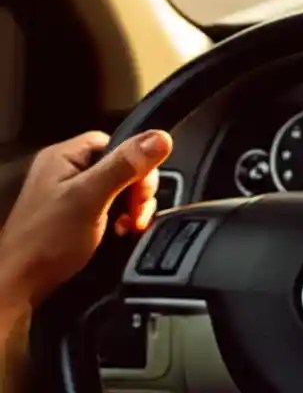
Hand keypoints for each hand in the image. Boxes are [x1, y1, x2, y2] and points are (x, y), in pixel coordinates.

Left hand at [0, 130, 171, 308]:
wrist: (21, 285)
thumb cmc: (46, 241)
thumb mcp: (90, 197)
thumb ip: (125, 166)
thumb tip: (160, 138)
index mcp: (64, 156)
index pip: (115, 142)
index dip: (135, 162)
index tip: (142, 189)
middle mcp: (66, 171)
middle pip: (121, 166)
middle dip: (137, 190)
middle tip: (136, 212)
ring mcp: (70, 195)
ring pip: (119, 189)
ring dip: (133, 207)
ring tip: (129, 225)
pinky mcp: (76, 217)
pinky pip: (111, 207)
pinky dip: (122, 219)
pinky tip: (121, 231)